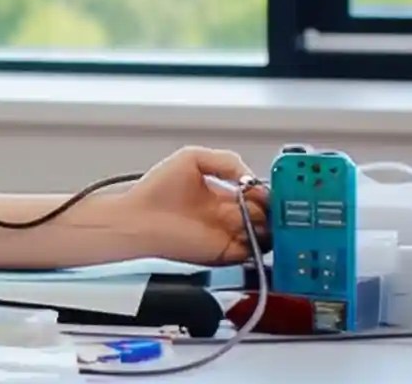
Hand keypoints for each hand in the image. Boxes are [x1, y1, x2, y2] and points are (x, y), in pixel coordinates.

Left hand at [121, 146, 269, 264]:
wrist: (138, 220)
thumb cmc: (156, 190)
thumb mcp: (192, 159)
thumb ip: (225, 161)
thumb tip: (251, 177)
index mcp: (221, 194)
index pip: (255, 194)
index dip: (265, 191)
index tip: (273, 189)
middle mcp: (226, 216)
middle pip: (264, 214)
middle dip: (271, 209)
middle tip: (272, 205)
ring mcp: (226, 235)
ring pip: (263, 234)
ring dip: (267, 226)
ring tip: (261, 215)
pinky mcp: (224, 253)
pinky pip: (252, 252)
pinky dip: (258, 243)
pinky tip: (252, 230)